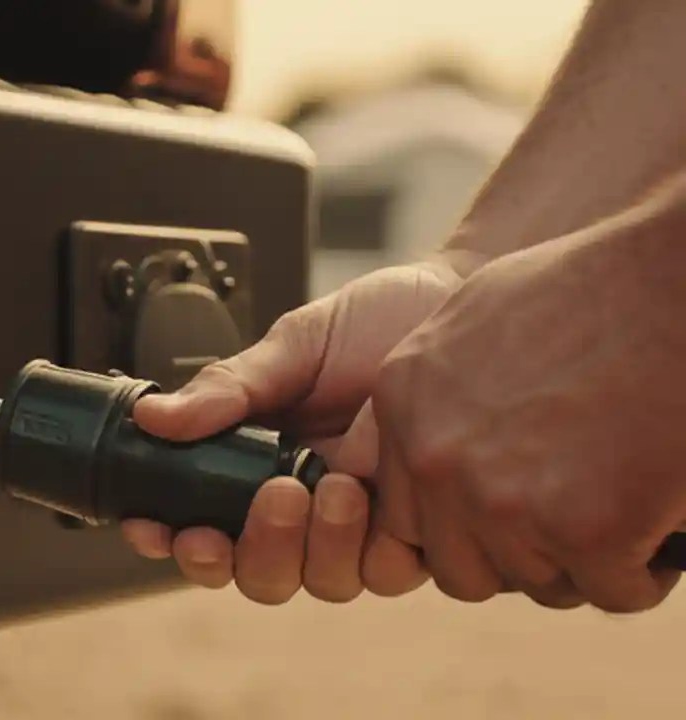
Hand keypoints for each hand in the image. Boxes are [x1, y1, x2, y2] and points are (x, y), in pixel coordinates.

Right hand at [121, 254, 473, 602]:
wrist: (462, 298)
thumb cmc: (377, 320)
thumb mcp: (293, 346)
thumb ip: (228, 389)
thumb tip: (152, 417)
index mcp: (258, 466)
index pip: (204, 526)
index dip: (173, 542)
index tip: (157, 528)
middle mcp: (305, 506)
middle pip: (258, 575)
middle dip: (252, 553)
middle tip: (275, 497)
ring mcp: (361, 524)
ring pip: (320, 583)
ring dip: (315, 548)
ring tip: (335, 485)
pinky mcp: (418, 531)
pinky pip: (383, 573)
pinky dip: (369, 545)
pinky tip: (371, 492)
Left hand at [373, 175, 685, 611]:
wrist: (673, 279)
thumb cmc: (592, 287)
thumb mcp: (473, 318)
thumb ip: (431, 390)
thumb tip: (416, 443)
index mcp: (402, 408)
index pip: (407, 517)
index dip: (467, 523)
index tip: (520, 500)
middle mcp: (435, 459)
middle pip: (461, 567)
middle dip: (518, 556)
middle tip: (574, 521)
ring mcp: (503, 500)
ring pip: (537, 581)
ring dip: (583, 562)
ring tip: (623, 508)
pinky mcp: (584, 529)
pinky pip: (611, 590)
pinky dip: (644, 569)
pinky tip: (662, 523)